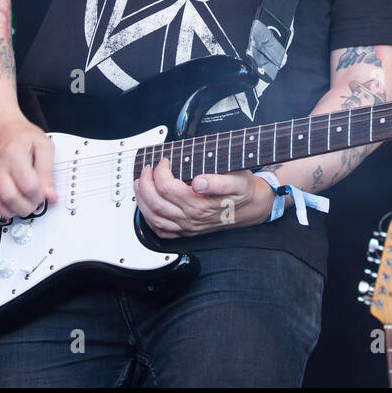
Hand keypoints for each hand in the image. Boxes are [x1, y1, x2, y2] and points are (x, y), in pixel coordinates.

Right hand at [0, 113, 56, 217]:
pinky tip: (3, 205)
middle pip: (9, 197)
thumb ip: (48, 171)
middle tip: (33, 202)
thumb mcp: (43, 145)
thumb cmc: (20, 134)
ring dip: (9, 211)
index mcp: (14, 153)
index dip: (39, 195)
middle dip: (26, 206)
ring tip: (20, 204)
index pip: (28, 185)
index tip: (43, 194)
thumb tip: (50, 195)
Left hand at [134, 159, 268, 237]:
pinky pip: (161, 231)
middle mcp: (191, 218)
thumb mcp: (237, 180)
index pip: (168, 188)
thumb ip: (217, 182)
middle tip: (148, 169)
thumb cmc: (241, 191)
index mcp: (200, 204)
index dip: (161, 171)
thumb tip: (198, 182)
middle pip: (156, 202)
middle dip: (147, 183)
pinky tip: (147, 206)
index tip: (165, 160)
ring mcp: (187, 227)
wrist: (251, 208)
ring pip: (154, 218)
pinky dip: (149, 218)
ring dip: (142, 200)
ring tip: (141, 183)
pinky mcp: (186, 232)